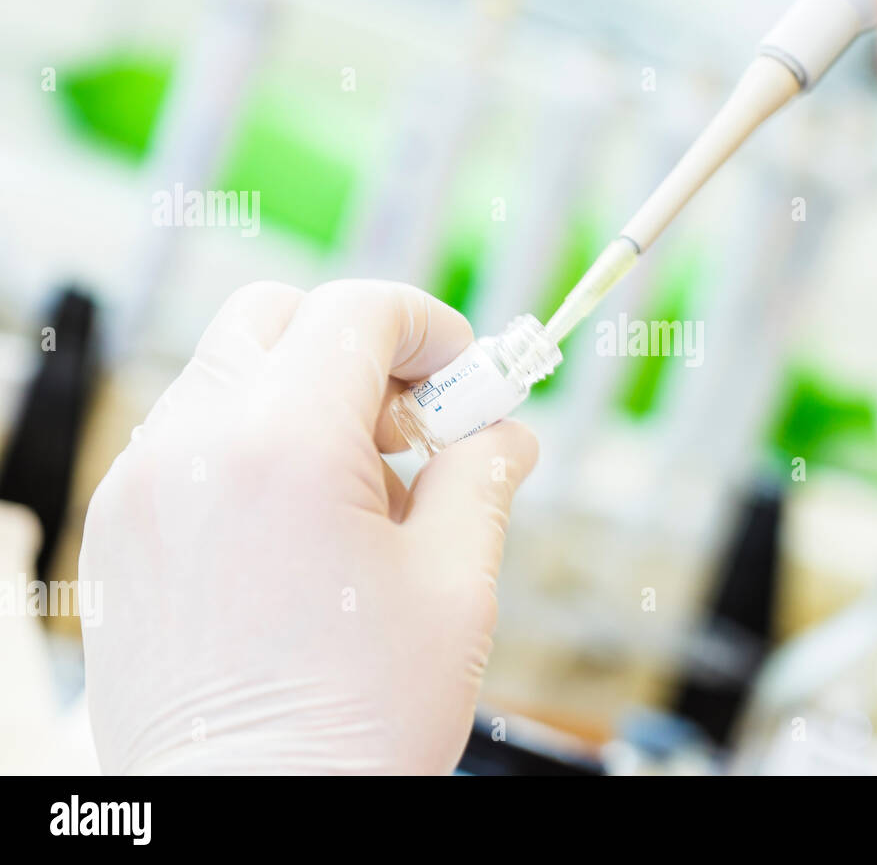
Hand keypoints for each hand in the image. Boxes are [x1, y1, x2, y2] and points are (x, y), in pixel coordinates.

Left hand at [80, 280, 537, 773]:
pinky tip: (297, 527)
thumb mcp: (457, 587)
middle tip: (411, 426)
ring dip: (302, 394)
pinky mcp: (120, 533)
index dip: (427, 326)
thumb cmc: (356, 721)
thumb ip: (484, 480)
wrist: (245, 820)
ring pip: (226, 374)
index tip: (463, 375)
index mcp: (287, 446)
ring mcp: (142, 488)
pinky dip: (250, 443)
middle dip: (356, 347)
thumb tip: (507, 435)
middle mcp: (194, 448)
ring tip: (359, 491)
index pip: (356, 312)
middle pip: (275, 318)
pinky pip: (187, 439)